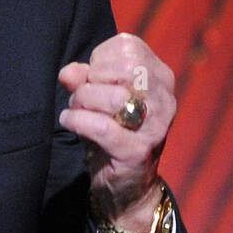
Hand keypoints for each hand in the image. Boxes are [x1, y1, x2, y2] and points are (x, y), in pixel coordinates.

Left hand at [57, 32, 175, 232]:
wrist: (126, 186)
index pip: (127, 46)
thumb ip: (81, 79)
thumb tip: (67, 73)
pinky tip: (70, 123)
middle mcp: (165, 98)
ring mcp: (156, 125)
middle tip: (80, 99)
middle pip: (124, 67)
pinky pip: (103, 127)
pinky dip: (79, 122)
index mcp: (160, 77)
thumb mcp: (94, 99)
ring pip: (115, 97)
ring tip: (76, 113)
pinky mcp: (140, 151)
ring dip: (83, 102)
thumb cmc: (110, 134)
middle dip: (91, 81)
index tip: (93, 79)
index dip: (100, 59)